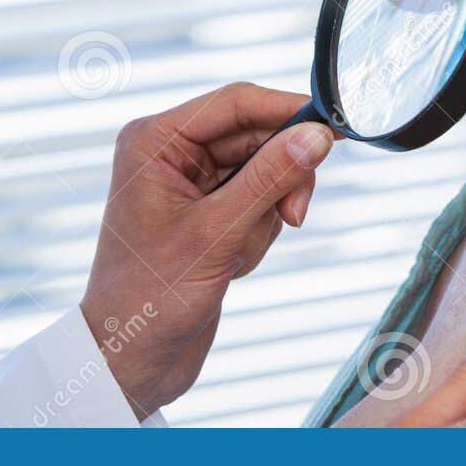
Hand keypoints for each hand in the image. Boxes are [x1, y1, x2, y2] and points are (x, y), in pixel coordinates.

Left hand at [80, 82, 334, 418]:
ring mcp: (189, 182)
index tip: (333, 128)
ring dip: (264, 216)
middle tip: (292, 217)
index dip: (287, 111)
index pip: (235, 102)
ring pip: (263, 172)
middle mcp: (170, 152)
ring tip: (235, 256)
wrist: (132, 362)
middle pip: (256, 136)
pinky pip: (257, 202)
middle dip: (277, 182)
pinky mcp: (206, 211)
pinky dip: (256, 234)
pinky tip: (231, 266)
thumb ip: (269, 180)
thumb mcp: (216, 235)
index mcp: (154, 140)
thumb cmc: (150, 300)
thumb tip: (316, 136)